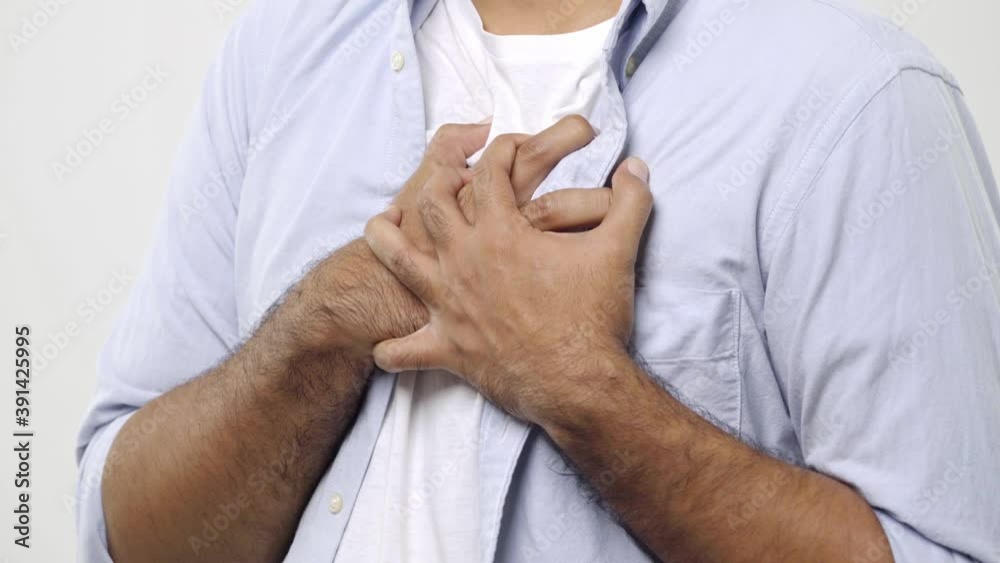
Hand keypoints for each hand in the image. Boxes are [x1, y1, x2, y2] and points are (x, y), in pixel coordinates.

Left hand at [295, 117, 613, 362]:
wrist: (579, 381)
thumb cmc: (593, 317)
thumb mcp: (618, 250)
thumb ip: (630, 202)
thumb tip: (639, 166)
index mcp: (502, 232)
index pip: (492, 171)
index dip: (501, 149)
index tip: (508, 143)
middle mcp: (464, 261)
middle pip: (432, 205)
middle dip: (438, 182)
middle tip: (445, 178)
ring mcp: (448, 304)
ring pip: (397, 261)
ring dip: (385, 240)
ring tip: (381, 226)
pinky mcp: (447, 348)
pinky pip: (404, 351)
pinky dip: (393, 349)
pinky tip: (386, 346)